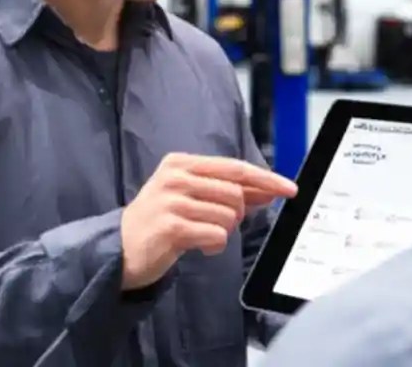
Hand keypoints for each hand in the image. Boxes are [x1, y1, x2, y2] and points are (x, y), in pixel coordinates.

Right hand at [120, 153, 296, 290]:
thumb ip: (226, 190)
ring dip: (224, 231)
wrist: (121, 248)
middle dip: (239, 213)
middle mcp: (175, 176)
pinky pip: (216, 235)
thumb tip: (268, 189)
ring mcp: (171, 200)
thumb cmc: (161, 220)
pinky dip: (215, 245)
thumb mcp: (191, 197)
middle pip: (235, 192)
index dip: (266, 179)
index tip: (290, 189)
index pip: (234, 167)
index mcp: (181, 162)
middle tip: (222, 223)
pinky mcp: (170, 226)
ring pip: (228, 215)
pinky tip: (201, 246)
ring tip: (204, 235)